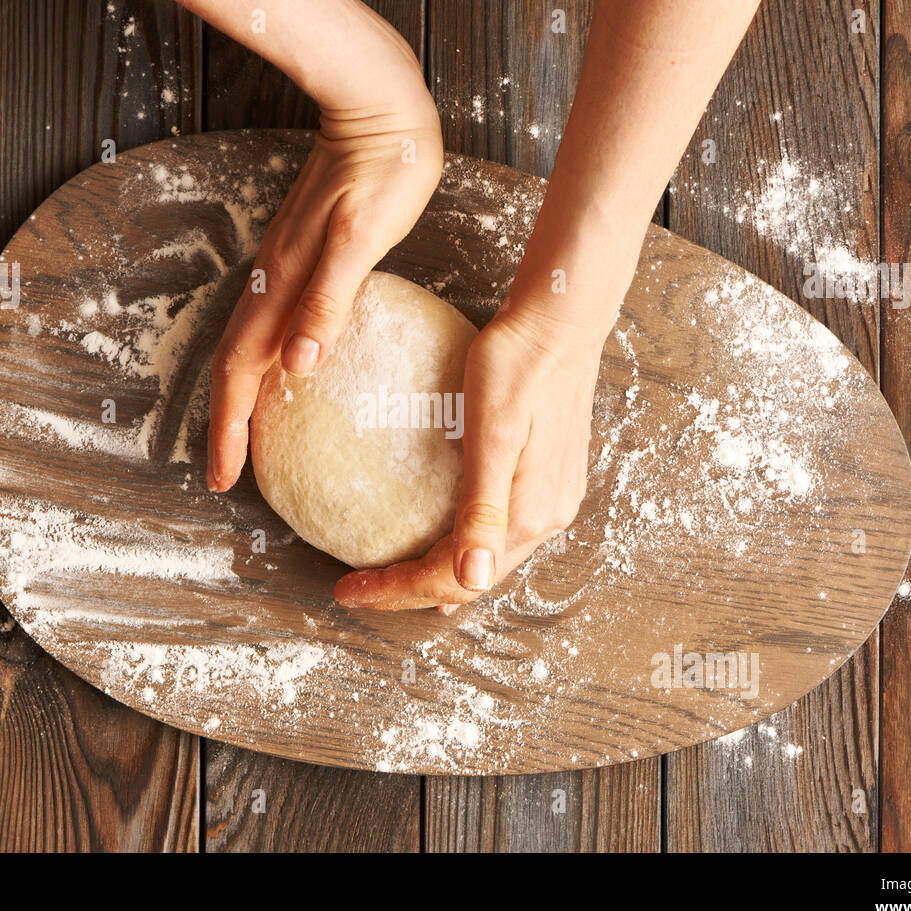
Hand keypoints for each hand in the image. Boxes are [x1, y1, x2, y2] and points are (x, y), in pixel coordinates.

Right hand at [207, 88, 442, 490]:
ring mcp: (281, 265)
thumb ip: (330, 299)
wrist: (375, 106)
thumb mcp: (363, 237)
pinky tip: (286, 371)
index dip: (231, 428)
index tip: (225, 477)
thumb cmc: (383, 169)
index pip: (242, 371)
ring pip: (248, 345)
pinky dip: (264, 360)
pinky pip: (268, 322)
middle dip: (228, 424)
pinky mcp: (298, 255)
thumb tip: (298, 364)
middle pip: (234, 365)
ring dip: (242, 395)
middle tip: (229, 473)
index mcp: (282, 281)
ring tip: (248, 436)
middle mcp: (272, 277)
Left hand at [333, 307, 606, 611]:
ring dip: (439, 574)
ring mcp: (554, 500)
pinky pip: (502, 534)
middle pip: (471, 579)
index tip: (349, 589)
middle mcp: (547, 517)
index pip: (455, 579)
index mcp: (528, 513)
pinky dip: (464, 549)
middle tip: (358, 587)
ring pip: (488, 560)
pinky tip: (445, 545)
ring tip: (390, 575)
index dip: (400, 591)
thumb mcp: (492, 433)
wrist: (561, 319)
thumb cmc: (517, 364)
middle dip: (412, 590)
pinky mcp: (551, 480)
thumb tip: (471, 579)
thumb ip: (483, 510)